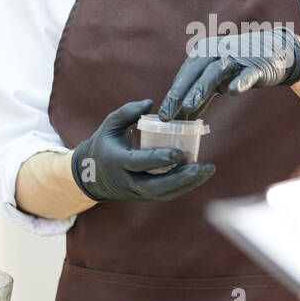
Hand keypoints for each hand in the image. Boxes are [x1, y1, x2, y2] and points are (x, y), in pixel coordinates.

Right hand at [70, 99, 215, 201]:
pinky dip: (184, 187)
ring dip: (188, 184)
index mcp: (116, 161)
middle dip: (180, 178)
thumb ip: (128, 112)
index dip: (160, 159)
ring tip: (208, 170)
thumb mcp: (110, 124)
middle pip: (155, 186)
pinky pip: (166, 195)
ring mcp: (135, 193)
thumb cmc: (104, 143)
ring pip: (164, 194)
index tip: (180, 153)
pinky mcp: (144, 197)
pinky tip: (200, 175)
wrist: (91, 175)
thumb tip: (150, 103)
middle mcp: (126, 181)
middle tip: (201, 167)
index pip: (139, 163)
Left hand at [159, 25, 299, 120]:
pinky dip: (239, 82)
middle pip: (194, 73)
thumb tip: (181, 119)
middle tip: (167, 115)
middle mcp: (216, 52)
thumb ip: (200, 97)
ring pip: (214, 71)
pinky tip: (232, 92)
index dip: (173, 96)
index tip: (162, 117)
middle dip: (179, 94)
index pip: (184, 76)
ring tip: (189, 106)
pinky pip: (246, 74)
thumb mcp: (216, 80)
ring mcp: (236, 58)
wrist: (274, 51)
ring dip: (201, 88)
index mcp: (203, 54)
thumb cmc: (239, 67)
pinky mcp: (256, 66)